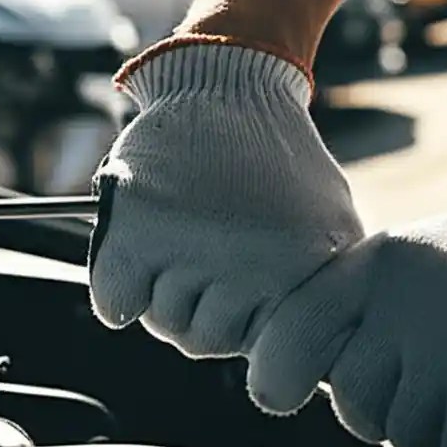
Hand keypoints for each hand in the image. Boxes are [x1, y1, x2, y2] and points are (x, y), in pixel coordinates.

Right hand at [89, 43, 363, 357]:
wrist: (226, 83)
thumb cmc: (277, 157)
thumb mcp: (331, 224)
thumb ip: (322, 293)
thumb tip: (306, 363)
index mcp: (295, 273)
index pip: (255, 350)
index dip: (244, 318)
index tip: (243, 279)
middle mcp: (243, 268)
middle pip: (201, 341)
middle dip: (199, 305)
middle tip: (204, 254)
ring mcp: (184, 249)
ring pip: (159, 322)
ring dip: (161, 292)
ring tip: (179, 241)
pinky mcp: (132, 230)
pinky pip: (114, 304)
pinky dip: (117, 290)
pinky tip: (140, 251)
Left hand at [247, 181, 446, 446]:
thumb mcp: (399, 256)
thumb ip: (346, 308)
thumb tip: (289, 377)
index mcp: (373, 267)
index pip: (294, 334)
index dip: (276, 376)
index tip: (281, 395)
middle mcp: (408, 307)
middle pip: (351, 400)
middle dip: (373, 412)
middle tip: (411, 392)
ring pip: (403, 439)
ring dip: (426, 438)